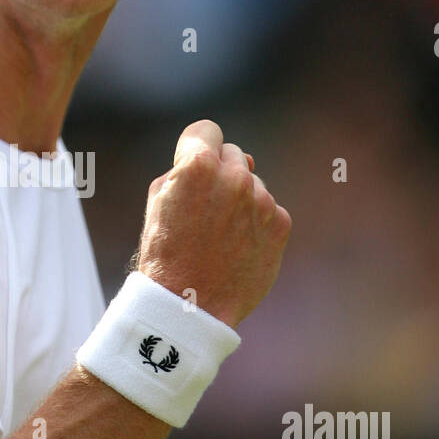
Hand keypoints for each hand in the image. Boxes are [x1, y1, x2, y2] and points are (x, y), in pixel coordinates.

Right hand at [136, 120, 290, 329]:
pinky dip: (256, 225)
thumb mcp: (158, 200)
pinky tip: (237, 248)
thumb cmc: (165, 253)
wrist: (190, 308)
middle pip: (233, 155)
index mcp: (197, 166)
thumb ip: (185, 169)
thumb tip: (219, 157)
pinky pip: (269, 211)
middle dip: (220, 173)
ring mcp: (262, 200)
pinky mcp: (280, 223)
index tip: (193, 165)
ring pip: (253, 185)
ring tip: (219, 236)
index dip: (196, 147)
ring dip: (240, 201)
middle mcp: (235, 177)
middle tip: (204, 209)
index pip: (206, 130)